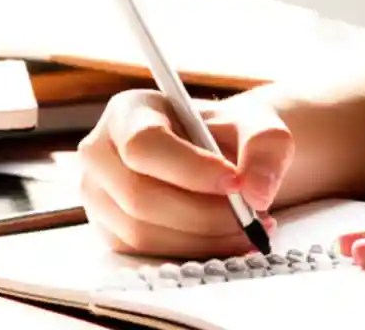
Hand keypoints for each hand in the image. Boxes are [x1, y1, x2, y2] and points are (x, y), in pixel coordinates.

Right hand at [77, 89, 292, 257]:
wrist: (223, 158)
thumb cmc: (231, 135)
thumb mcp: (258, 125)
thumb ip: (266, 147)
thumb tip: (256, 192)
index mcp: (129, 111)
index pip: (144, 145)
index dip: (189, 169)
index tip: (235, 182)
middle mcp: (101, 152)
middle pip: (140, 196)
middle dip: (203, 214)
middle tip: (252, 216)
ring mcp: (98, 195)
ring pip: (143, 231)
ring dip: (203, 237)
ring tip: (249, 226)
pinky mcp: (111, 231)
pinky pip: (147, 253)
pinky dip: (193, 252)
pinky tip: (227, 238)